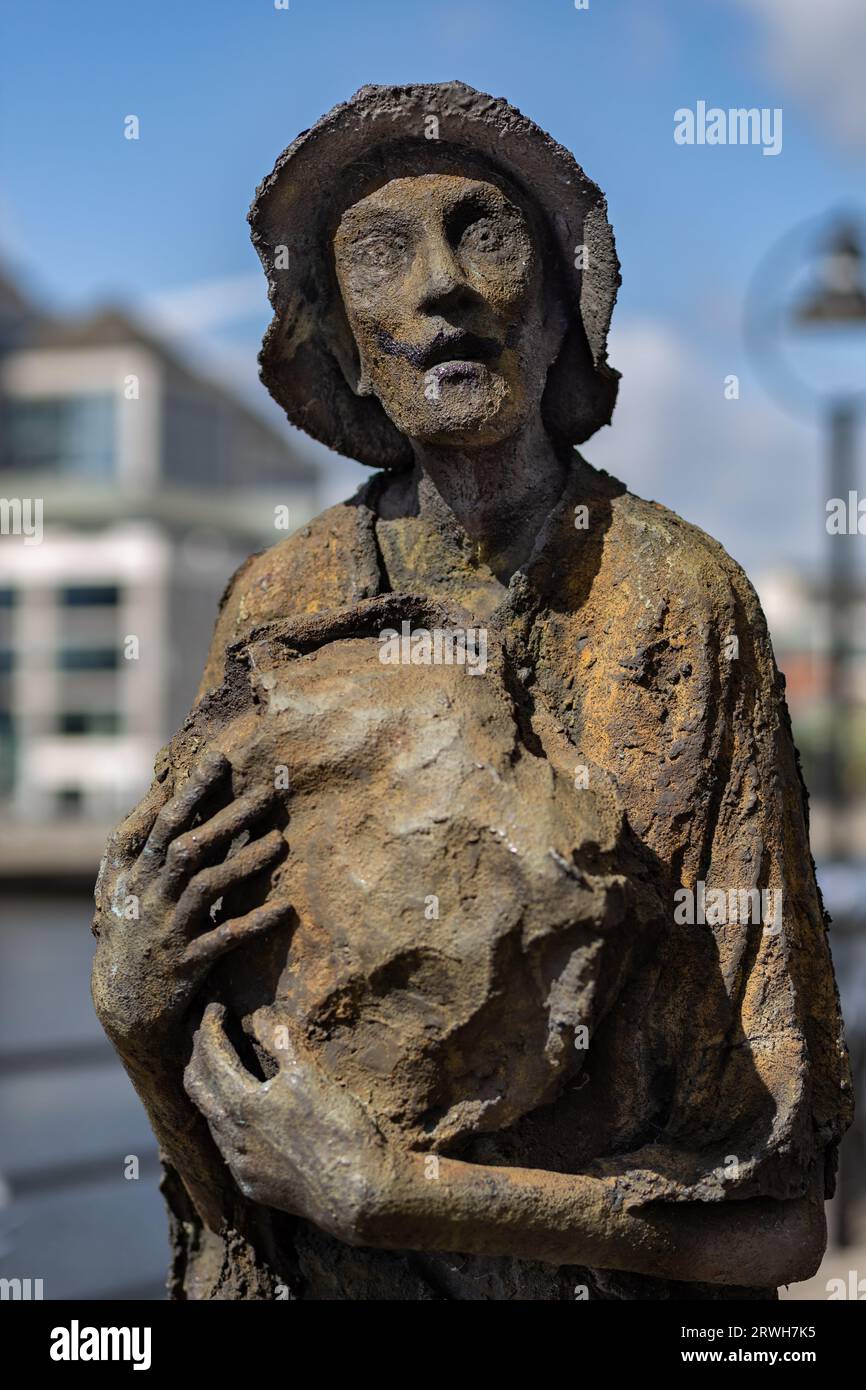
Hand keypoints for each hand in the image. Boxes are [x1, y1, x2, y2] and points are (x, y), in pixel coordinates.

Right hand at [92, 750, 290, 1051]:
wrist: (124, 1005)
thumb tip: (162, 790)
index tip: (222, 760)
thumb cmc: (133, 931)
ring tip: (281, 842)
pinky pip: (224, 939)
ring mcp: (166, 931)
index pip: (164, 824)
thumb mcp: (124, 886)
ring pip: (208, 888)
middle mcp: (148, 898)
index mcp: (135, 875)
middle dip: (229, 818)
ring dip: (245, 863)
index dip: (192, 792)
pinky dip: (254, 923)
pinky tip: (285, 909)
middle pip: (190, 848)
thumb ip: (143, 842)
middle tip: (268, 793)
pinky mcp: (186, 965)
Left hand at [184, 1003, 391, 1242]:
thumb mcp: (310, 1076)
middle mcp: (231, 1137)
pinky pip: (229, 1149)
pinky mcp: (254, 1187)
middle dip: (198, 1057)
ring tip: (222, 1072)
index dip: (210, 1027)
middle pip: (197, 1089)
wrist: (355, 1195)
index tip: (215, 1007)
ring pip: (211, 1121)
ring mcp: (241, 1166)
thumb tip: (262, 1016)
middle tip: (207, 1034)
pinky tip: (244, 1120)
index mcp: (242, 1104)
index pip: (211, 1056)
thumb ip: (282, 1042)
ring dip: (212, 1092)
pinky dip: (228, 1124)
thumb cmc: (337, 1129)